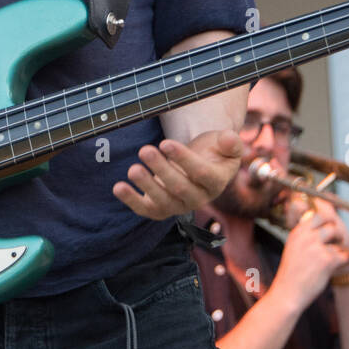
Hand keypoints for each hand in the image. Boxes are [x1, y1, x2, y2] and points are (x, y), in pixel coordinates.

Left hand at [113, 128, 243, 219]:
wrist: (200, 164)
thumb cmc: (213, 152)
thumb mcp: (226, 144)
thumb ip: (230, 142)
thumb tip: (229, 139)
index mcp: (215, 181)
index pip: (201, 173)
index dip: (183, 159)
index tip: (165, 143)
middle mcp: (197, 198)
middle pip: (179, 187)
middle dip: (161, 169)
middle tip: (145, 150)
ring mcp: (177, 206)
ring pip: (162, 201)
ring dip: (146, 185)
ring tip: (132, 169)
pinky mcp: (159, 209)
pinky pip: (145, 209)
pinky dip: (131, 200)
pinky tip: (118, 187)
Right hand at [273, 198, 348, 310]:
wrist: (287, 293)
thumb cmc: (291, 274)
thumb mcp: (293, 248)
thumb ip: (304, 236)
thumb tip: (321, 228)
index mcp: (297, 232)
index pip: (317, 215)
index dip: (326, 221)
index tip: (329, 229)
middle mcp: (307, 237)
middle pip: (330, 224)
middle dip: (336, 232)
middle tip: (337, 241)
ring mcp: (316, 247)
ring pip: (338, 240)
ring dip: (341, 249)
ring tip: (338, 258)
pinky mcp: (326, 260)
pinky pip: (344, 256)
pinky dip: (345, 262)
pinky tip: (341, 267)